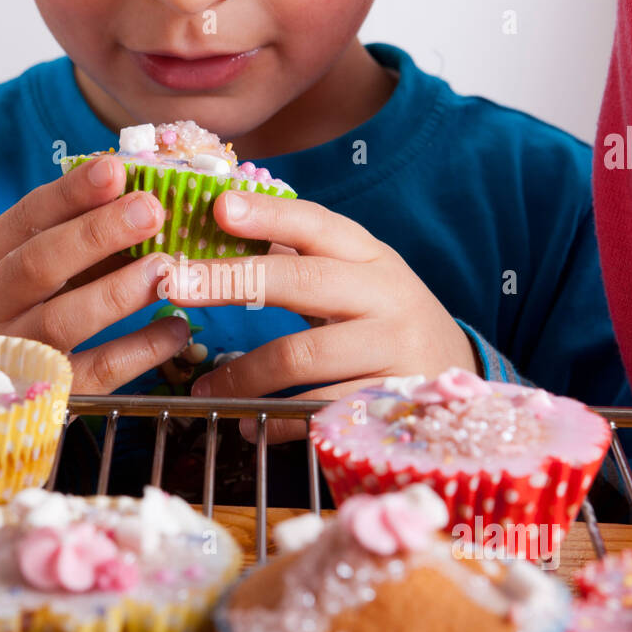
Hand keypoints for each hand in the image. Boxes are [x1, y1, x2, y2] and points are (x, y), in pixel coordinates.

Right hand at [0, 157, 187, 391]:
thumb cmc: (12, 319)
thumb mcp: (17, 273)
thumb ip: (64, 238)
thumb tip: (135, 195)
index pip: (25, 219)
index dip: (71, 192)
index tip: (115, 168)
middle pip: (38, 265)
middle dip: (96, 234)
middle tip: (149, 210)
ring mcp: (16, 354)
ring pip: (63, 320)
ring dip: (118, 291)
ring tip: (164, 267)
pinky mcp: (50, 396)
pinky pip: (98, 372)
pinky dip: (140, 349)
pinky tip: (175, 329)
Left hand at [165, 189, 478, 443]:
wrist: (456, 372)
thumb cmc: (381, 317)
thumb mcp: (355, 277)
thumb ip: (300, 258)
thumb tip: (222, 222)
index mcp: (369, 255)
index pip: (316, 225)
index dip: (268, 215)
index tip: (219, 206)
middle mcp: (385, 293)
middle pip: (303, 282)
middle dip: (231, 282)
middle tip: (175, 284)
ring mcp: (392, 347)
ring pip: (305, 355)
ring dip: (245, 373)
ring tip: (206, 386)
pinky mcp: (391, 399)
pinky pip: (321, 408)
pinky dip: (278, 420)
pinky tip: (250, 425)